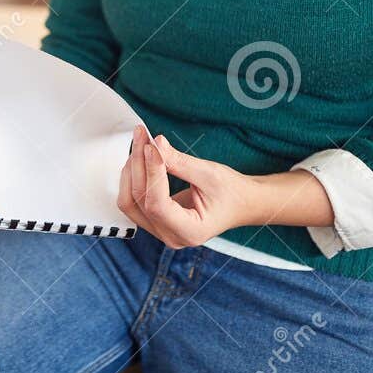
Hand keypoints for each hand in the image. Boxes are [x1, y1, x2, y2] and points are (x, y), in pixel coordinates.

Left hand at [116, 123, 257, 248]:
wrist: (242, 203)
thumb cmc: (232, 193)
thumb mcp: (210, 174)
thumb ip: (179, 162)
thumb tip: (154, 145)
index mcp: (190, 231)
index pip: (157, 204)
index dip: (151, 172)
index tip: (152, 146)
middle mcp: (172, 236)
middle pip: (138, 201)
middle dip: (138, 165)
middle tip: (142, 136)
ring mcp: (161, 230)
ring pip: (130, 202)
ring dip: (132, 170)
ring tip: (141, 144)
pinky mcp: (155, 220)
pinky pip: (134, 200)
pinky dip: (134, 177)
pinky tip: (140, 158)